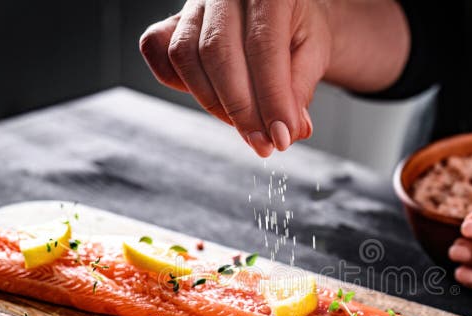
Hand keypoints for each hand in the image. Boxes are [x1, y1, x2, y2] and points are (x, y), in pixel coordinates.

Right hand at [139, 0, 408, 156]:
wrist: (279, 11)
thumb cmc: (296, 29)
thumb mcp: (312, 52)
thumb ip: (299, 88)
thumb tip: (289, 130)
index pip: (263, 48)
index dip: (271, 99)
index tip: (281, 138)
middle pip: (218, 52)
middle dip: (241, 110)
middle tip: (263, 144)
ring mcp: (195, 3)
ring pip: (185, 55)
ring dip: (213, 103)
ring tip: (246, 127)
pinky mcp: (173, 20)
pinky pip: (158, 51)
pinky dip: (179, 83)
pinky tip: (212, 100)